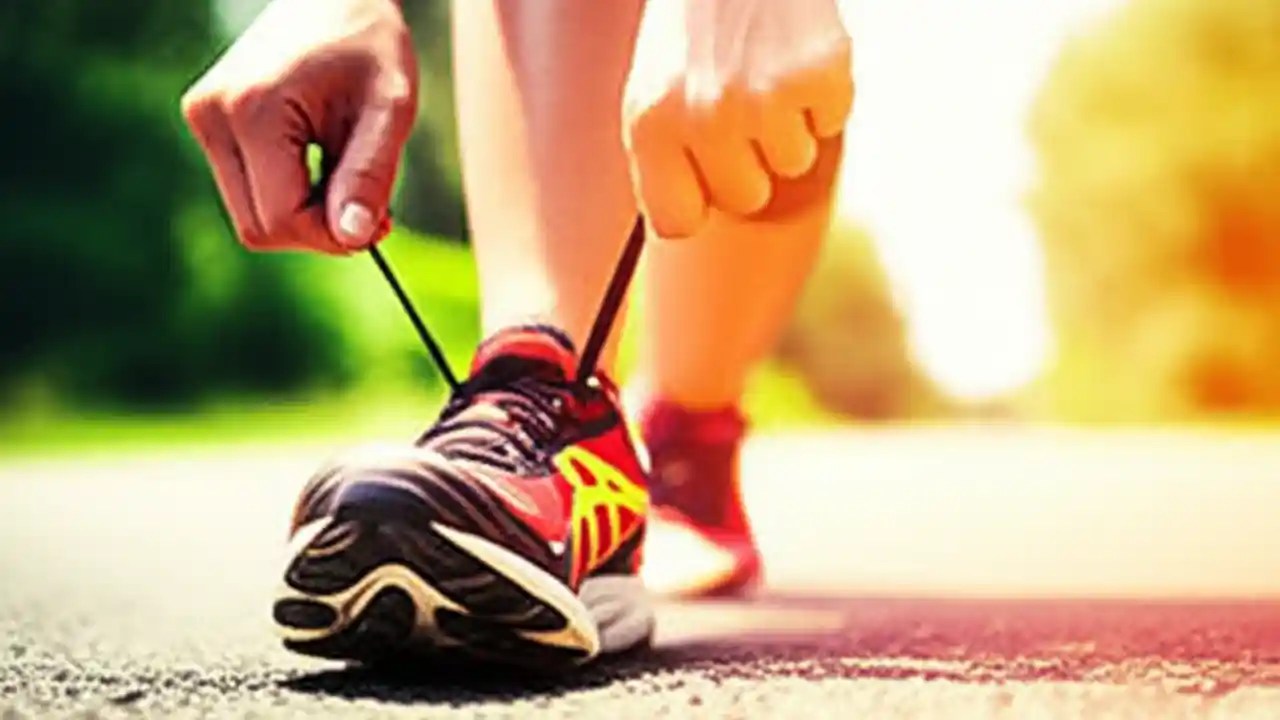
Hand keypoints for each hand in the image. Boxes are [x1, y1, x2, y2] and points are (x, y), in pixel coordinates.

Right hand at [180, 0, 416, 252]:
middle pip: (259, 228)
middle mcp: (212, 115)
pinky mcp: (208, 122)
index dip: (334, 236)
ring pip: (250, 217)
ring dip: (305, 215)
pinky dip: (289, 196)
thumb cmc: (369, 44)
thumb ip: (370, 175)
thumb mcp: (390, 109)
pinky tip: (324, 166)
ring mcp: (203, 118)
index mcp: (253, 110)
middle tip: (372, 208)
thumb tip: (352, 240)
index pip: (283, 218)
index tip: (381, 220)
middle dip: (318, 230)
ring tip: (349, 176)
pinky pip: (247, 193)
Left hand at [622, 0, 853, 238]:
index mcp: (647, 125)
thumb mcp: (653, 88)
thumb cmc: (695, 27)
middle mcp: (702, 119)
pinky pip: (830, 123)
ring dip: (788, 124)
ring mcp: (763, 100)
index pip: (675, 223)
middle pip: (743, 199)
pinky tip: (796, 54)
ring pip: (792, 164)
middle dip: (748, 160)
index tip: (703, 175)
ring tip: (764, 69)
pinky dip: (823, 95)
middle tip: (738, 101)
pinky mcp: (818, 78)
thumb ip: (663, 159)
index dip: (698, 201)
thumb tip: (683, 229)